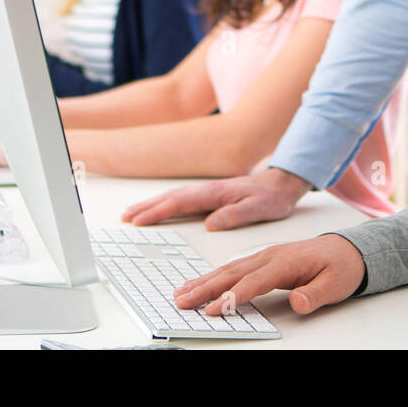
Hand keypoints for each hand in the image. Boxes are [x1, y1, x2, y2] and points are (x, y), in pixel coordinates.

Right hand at [121, 167, 311, 230]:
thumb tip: (211, 223)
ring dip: (151, 203)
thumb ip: (236, 215)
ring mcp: (208, 190)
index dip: (158, 211)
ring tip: (131, 213)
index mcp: (216, 193)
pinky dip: (164, 202)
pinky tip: (157, 207)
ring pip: (173, 196)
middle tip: (125, 217)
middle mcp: (208, 189)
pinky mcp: (210, 194)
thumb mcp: (260, 208)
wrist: (282, 182)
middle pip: (171, 197)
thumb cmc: (272, 197)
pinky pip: (181, 198)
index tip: (139, 220)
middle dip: (146, 207)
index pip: (181, 203)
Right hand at [173, 234, 364, 315]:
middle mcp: (270, 255)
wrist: (347, 249)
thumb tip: (298, 303)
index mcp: (285, 261)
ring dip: (203, 281)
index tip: (213, 309)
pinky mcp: (262, 259)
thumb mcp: (335, 284)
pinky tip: (199, 284)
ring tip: (181, 293)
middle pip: (232, 273)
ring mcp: (264, 255)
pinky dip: (213, 276)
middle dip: (205, 288)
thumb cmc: (341, 267)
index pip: (254, 281)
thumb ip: (315, 295)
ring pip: (228, 269)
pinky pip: (233, 268)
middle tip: (182, 301)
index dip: (232, 296)